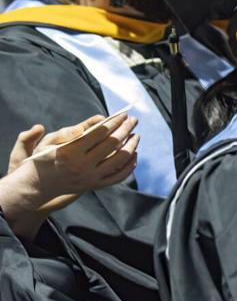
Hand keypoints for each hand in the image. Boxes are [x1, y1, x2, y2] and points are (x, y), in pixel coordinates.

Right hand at [4, 114, 139, 215]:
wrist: (37, 185)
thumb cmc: (43, 158)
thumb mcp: (50, 142)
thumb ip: (73, 131)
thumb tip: (98, 120)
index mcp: (70, 151)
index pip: (100, 133)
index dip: (114, 122)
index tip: (123, 114)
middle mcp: (82, 166)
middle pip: (113, 144)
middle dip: (126, 130)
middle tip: (134, 120)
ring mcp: (90, 178)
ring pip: (120, 160)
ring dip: (132, 146)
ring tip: (136, 135)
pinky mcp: (95, 186)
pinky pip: (118, 176)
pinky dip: (129, 165)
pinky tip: (133, 154)